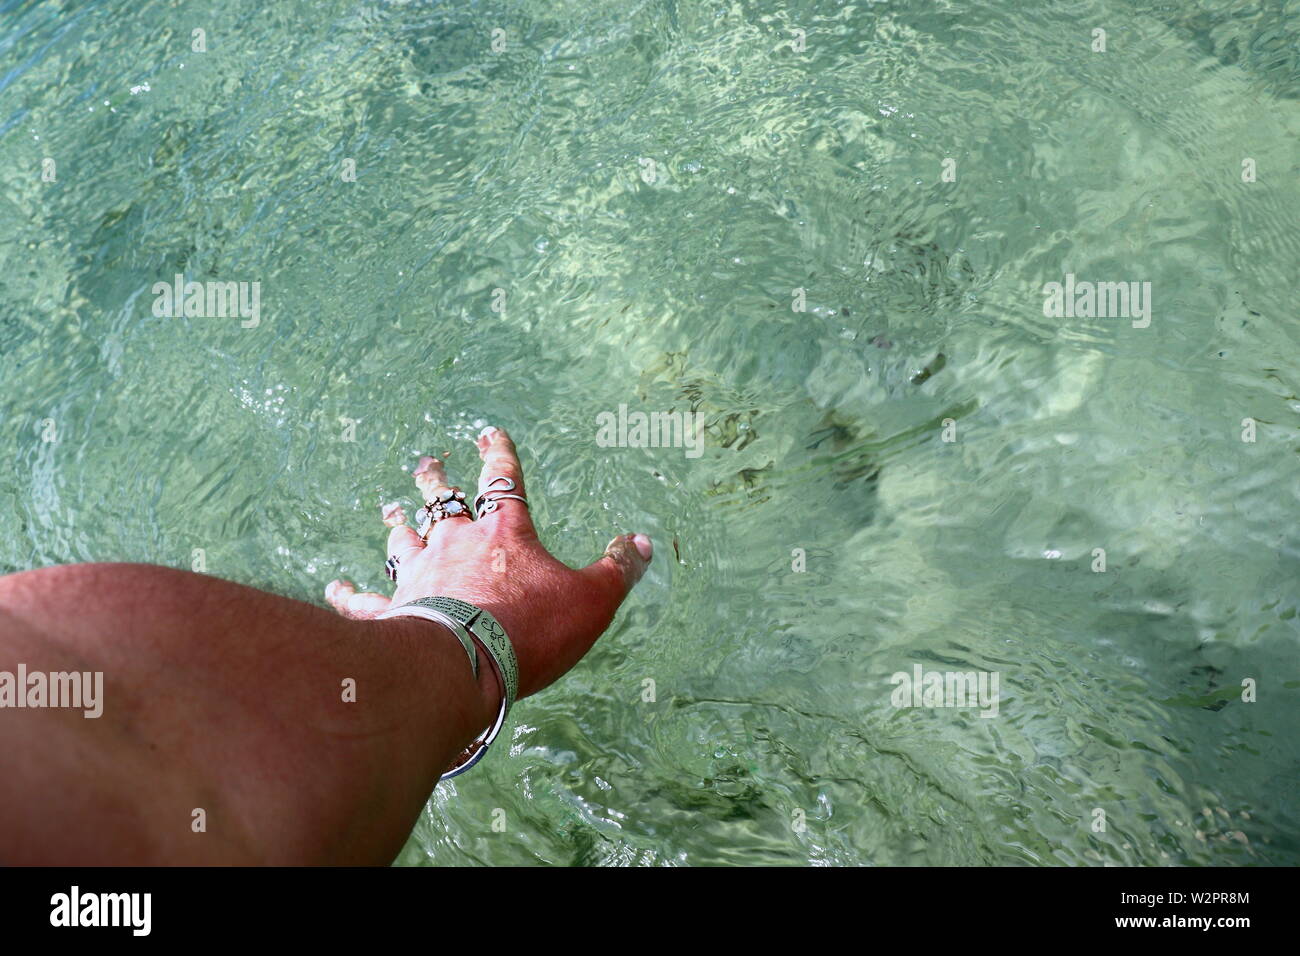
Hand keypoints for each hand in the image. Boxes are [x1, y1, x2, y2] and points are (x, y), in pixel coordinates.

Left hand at [325, 426, 651, 698]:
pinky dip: (350, 593)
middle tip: (427, 464)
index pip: (505, 480)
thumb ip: (617, 570)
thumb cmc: (530, 629)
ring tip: (391, 508)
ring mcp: (420, 574)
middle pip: (443, 501)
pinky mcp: (392, 610)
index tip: (489, 434)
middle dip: (436, 480)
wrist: (463, 666)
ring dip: (399, 522)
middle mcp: (456, 542)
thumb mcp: (591, 600)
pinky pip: (365, 599)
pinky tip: (334, 587)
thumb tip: (642, 543)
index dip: (498, 454)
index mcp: (505, 532)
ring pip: (404, 537)